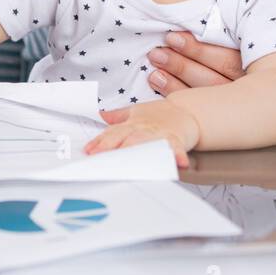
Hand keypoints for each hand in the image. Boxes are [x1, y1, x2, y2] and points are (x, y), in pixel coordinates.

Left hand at [83, 99, 200, 169]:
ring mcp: (159, 134)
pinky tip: (178, 164)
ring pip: (146, 143)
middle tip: (100, 159)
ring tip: (128, 162)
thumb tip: (101, 115)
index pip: (112, 134)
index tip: (88, 152)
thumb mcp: (136, 112)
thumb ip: (118, 117)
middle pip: (125, 139)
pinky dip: (176, 155)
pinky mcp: (176, 140)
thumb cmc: (160, 114)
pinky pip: (175, 148)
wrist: (187, 110)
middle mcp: (143, 129)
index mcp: (132, 124)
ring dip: (137, 152)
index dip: (99, 142)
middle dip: (112, 148)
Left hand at [144, 0, 275, 146]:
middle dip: (182, 66)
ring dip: (176, 84)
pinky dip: (180, 100)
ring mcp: (242, 109)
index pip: (229, 61)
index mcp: (269, 74)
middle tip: (156, 52)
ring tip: (153, 69)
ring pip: (203, 98)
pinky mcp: (234, 118)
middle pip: (211, 82)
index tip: (175, 36)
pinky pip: (203, 111)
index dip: (200, 50)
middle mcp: (252, 94)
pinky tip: (161, 87)